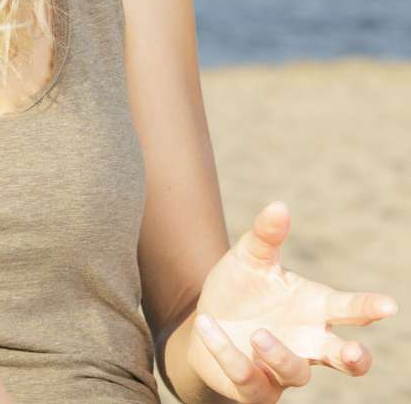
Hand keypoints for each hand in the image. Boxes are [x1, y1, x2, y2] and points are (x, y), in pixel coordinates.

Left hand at [188, 200, 397, 401]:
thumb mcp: (248, 259)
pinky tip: (209, 327)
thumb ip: (264, 236)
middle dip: (352, 357)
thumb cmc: (239, 291)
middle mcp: (307, 342)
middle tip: (352, 352)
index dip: (368, 307)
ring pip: (296, 373)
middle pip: (342, 357)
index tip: (388, 305)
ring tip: (258, 334)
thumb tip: (279, 205)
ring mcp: (283, 369)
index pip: (349, 308)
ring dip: (279, 355)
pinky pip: (249, 379)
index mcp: (314, 308)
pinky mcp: (255, 387)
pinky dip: (230, 355)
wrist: (203, 324)